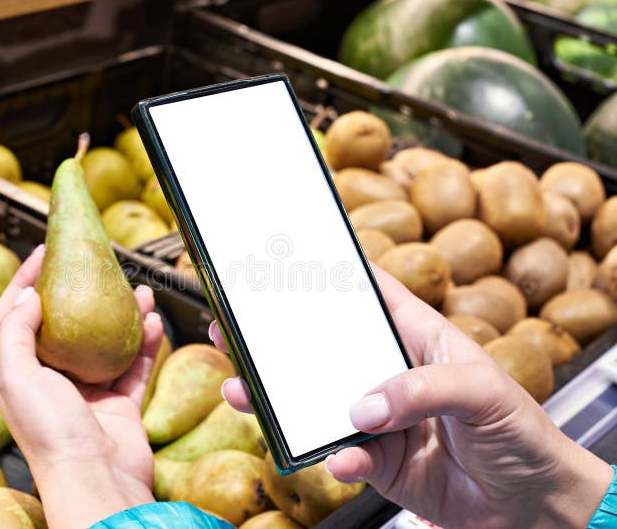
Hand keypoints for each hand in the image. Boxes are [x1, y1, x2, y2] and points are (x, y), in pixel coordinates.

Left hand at [0, 245, 162, 527]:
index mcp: (21, 374)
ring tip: (141, 291)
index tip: (44, 251)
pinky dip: (146, 343)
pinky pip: (135, 365)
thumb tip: (28, 295)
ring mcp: (88, 393)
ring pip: (107, 342)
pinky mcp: (119, 404)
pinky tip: (155, 321)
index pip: (16, 316)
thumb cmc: (52, 434)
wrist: (97, 480)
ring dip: (124, 315)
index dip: (26, 281)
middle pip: (68, 324)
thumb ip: (16, 334)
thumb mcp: (18, 378)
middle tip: (97, 263)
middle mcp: (52, 381)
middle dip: (83, 291)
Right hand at [212, 266, 613, 527]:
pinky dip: (336, 457)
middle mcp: (390, 372)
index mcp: (417, 336)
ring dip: (282, 400)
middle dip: (280, 340)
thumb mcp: (482, 393)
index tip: (288, 261)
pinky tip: (340, 458)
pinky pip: (343, 454)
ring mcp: (379, 417)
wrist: (528, 506)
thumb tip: (364, 407)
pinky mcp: (377, 461)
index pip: (369, 293)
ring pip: (318, 402)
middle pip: (324, 348)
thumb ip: (423, 391)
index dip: (331, 274)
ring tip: (247, 392)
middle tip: (236, 329)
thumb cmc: (520, 433)